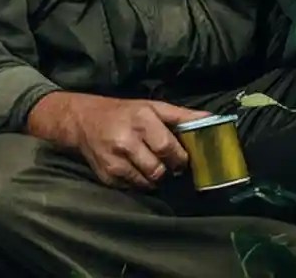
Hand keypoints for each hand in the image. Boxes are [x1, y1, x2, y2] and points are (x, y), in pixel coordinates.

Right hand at [27, 92, 209, 189]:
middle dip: (167, 170)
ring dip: (154, 177)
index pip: (169, 149)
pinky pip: (133, 187)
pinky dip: (138, 181)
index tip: (181, 158)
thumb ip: (182, 115)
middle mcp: (126, 141)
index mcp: (141, 120)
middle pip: (159, 170)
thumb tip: (213, 120)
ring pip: (148, 182)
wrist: (82, 120)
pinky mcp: (106, 176)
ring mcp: (114, 161)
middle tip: (167, 164)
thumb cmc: (124, 112)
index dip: (179, 158)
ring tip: (150, 164)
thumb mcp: (152, 106)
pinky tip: (134, 168)